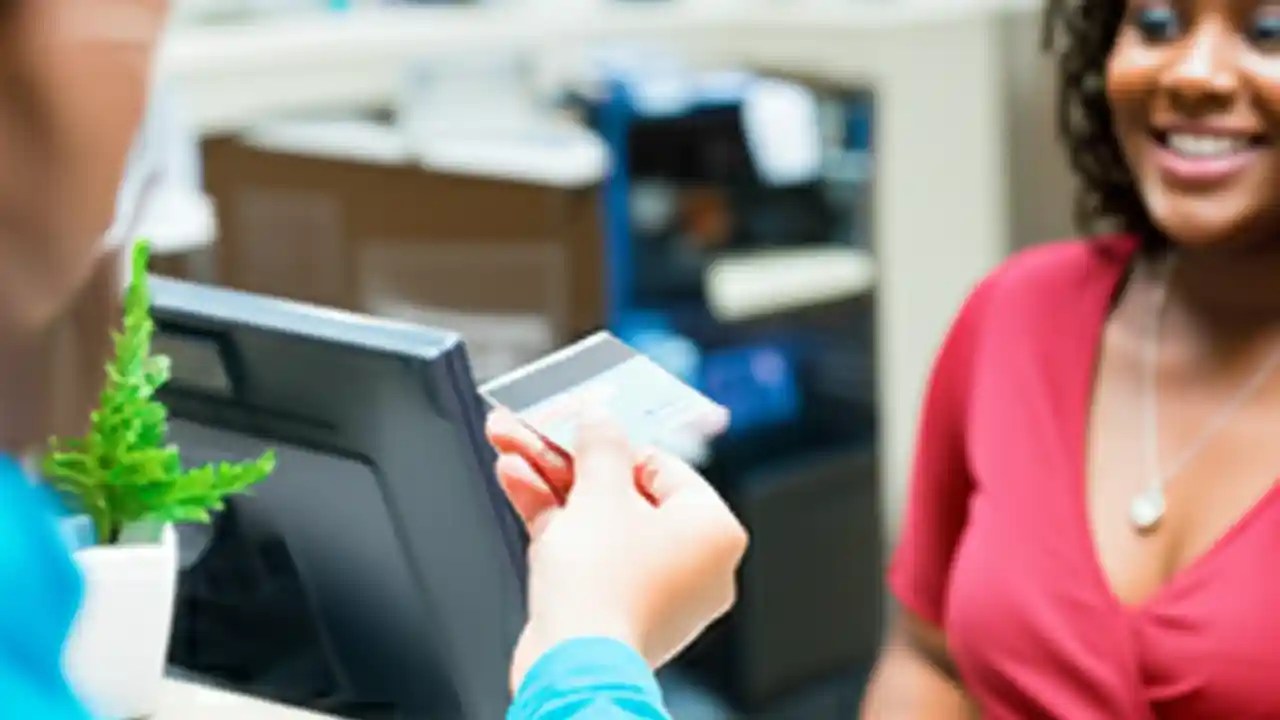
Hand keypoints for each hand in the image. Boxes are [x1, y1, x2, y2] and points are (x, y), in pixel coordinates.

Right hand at [486, 408, 747, 690]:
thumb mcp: (600, 490)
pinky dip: (552, 519)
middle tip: (536, 428)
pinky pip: (585, 550)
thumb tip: (600, 416)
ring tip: (510, 444)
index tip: (579, 420)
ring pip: (596, 518)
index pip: (663, 465)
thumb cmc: (604, 586)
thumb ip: (600, 443)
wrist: (570, 666)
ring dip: (550, 480)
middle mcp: (692, 564)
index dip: (613, 440)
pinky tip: (515, 480)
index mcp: (713, 532)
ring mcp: (651, 590)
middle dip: (567, 457)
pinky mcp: (611, 608)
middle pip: (621, 490)